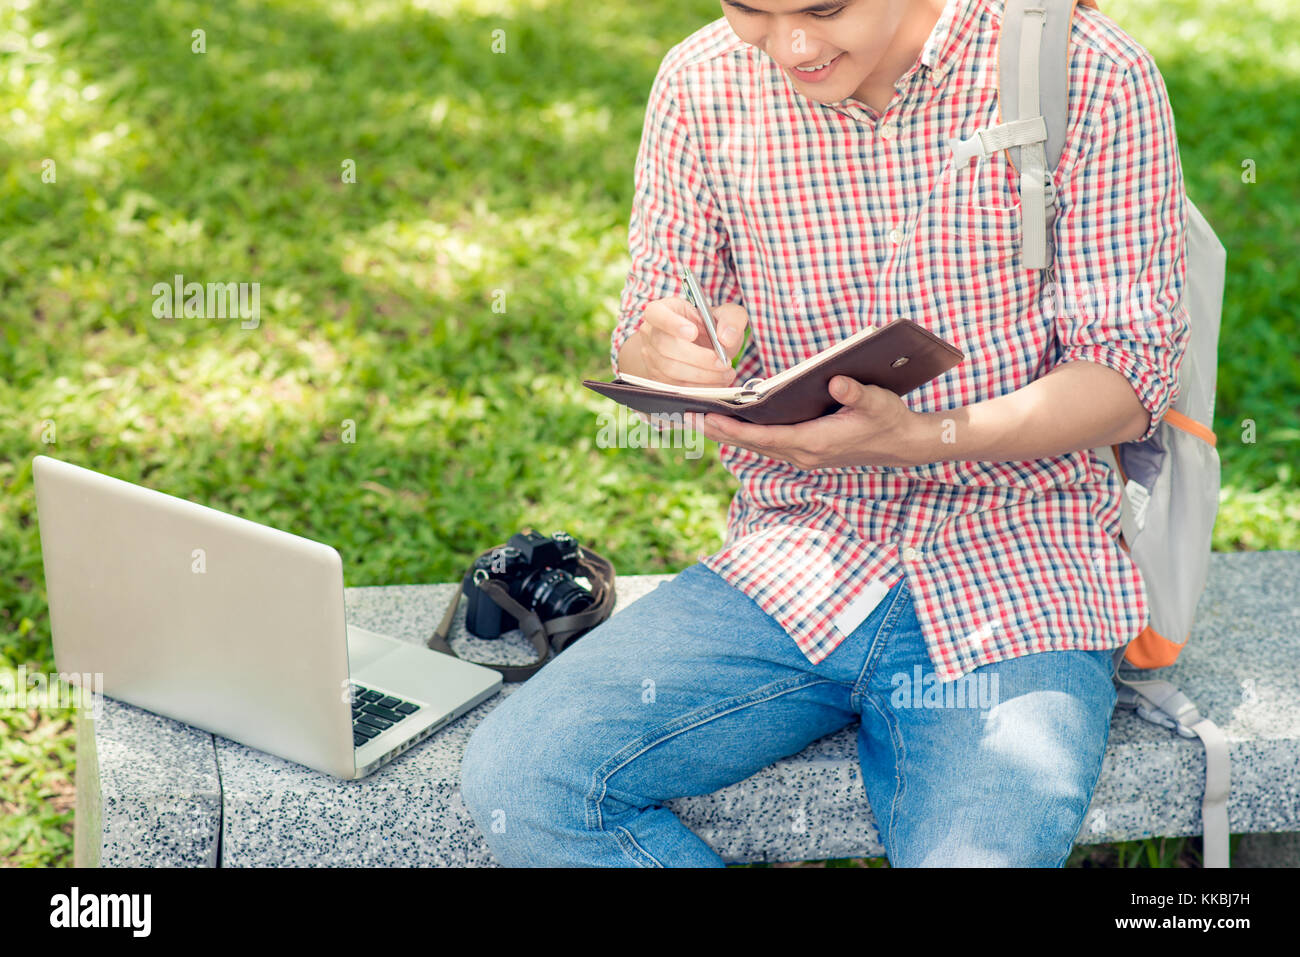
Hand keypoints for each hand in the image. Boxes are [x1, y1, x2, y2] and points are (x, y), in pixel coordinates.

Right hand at [619, 297, 749, 386]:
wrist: (705, 348)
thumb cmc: (712, 328)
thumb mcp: (727, 315)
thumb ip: (731, 319)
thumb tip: (725, 338)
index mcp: (663, 310)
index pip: (656, 313)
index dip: (671, 323)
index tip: (694, 332)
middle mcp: (651, 333)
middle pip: (665, 346)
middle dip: (698, 357)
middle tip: (722, 361)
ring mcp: (651, 358)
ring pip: (670, 369)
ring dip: (702, 375)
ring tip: (725, 373)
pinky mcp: (658, 379)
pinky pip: (675, 386)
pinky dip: (699, 387)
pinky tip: (716, 382)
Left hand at [690, 375, 922, 468]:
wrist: (903, 444)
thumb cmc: (889, 420)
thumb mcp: (878, 402)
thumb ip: (856, 392)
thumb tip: (836, 381)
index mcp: (815, 442)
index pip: (765, 437)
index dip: (734, 429)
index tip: (707, 420)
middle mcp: (803, 454)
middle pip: (752, 443)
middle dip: (720, 430)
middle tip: (686, 417)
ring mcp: (802, 455)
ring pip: (757, 445)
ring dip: (729, 433)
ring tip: (698, 417)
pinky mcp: (804, 451)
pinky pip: (767, 444)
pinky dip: (746, 434)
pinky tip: (729, 422)